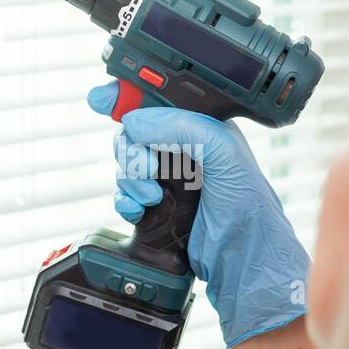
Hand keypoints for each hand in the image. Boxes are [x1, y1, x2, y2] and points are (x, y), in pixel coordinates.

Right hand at [87, 82, 309, 346]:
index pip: (156, 99)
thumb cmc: (246, 203)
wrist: (242, 254)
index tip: (102, 99)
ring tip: (152, 196)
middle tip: (151, 171)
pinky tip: (139, 210)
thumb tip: (135, 123)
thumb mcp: (223, 151)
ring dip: (131, 180)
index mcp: (198, 126)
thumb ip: (181, 126)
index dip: (125, 94)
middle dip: (132, 152)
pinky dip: (125, 201)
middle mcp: (181, 148)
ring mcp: (167, 178)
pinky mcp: (156, 207)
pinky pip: (124, 194)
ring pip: (125, 165)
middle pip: (131, 134)